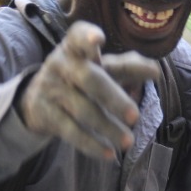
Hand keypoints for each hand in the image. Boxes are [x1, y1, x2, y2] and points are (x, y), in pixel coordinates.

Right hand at [18, 21, 159, 159]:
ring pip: (82, 110)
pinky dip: (91, 144)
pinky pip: (71, 131)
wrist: (35, 102)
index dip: (87, 36)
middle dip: (113, 98)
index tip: (98, 39)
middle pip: (88, 79)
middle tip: (135, 116)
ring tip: (129, 142)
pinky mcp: (46, 115)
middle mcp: (61, 64)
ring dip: (108, 127)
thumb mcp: (98, 68)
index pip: (78, 36)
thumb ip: (126, 67)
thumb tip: (155, 70)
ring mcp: (51, 89)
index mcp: (74, 47)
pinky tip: (109, 154)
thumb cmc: (78, 78)